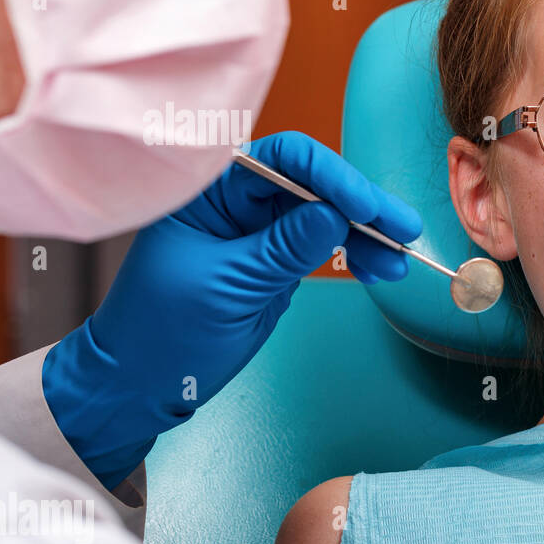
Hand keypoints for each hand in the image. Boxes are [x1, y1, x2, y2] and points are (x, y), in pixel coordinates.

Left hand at [43, 132, 422, 488]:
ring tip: (399, 259)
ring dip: (366, 235)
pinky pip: (323, 247)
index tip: (364, 206)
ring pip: (325, 217)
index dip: (329, 175)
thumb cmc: (161, 333)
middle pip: (312, 185)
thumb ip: (283, 249)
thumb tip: (335, 215)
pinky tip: (379, 267)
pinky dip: (354, 255)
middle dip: (360, 205)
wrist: (140, 383)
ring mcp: (259, 233)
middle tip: (402, 227)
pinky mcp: (276, 263)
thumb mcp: (227, 288)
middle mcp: (238, 203)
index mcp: (210, 193)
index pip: (280, 160)